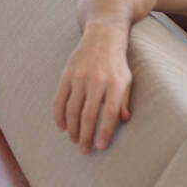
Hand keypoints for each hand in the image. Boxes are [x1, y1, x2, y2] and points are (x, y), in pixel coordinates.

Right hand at [53, 23, 132, 152]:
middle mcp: (96, 81)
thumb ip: (124, 100)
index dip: (105, 131)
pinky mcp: (66, 74)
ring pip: (72, 109)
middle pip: (89, 115)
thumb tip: (123, 120)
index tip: (100, 147)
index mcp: (115, 83)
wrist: (103, 36)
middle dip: (86, 136)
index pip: (109, 113)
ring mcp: (79, 77)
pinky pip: (60, 99)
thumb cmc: (118, 63)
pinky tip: (62, 127)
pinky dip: (59, 115)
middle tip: (85, 151)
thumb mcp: (128, 80)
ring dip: (72, 128)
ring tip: (75, 141)